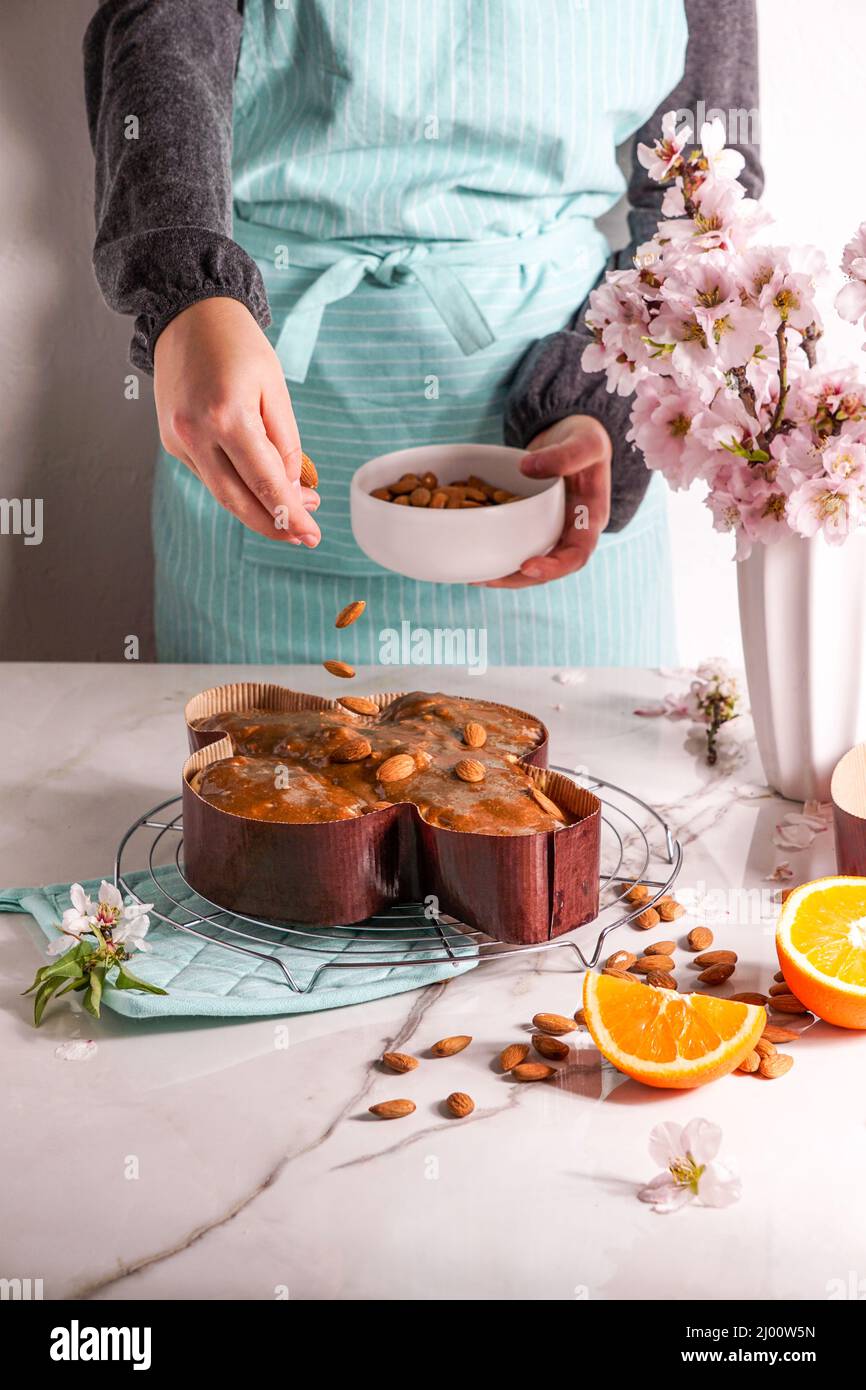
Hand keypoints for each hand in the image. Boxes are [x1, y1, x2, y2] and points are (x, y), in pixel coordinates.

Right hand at [154, 298, 319, 546]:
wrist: (187, 314)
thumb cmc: (238, 345)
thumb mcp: (274, 389)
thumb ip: (286, 443)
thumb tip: (291, 489)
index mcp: (227, 416)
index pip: (265, 482)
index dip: (291, 513)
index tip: (313, 533)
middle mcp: (196, 433)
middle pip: (238, 500)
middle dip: (274, 524)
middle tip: (303, 535)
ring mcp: (178, 440)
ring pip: (222, 493)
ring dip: (257, 510)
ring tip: (291, 512)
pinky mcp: (171, 441)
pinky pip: (209, 475)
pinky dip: (236, 486)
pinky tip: (259, 485)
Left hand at [481, 414, 610, 587]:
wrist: (572, 433)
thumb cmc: (585, 437)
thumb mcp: (585, 441)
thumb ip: (565, 455)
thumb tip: (528, 468)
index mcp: (590, 520)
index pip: (577, 555)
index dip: (554, 567)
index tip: (526, 566)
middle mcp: (571, 533)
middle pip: (549, 569)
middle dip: (519, 579)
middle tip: (488, 578)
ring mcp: (551, 530)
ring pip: (531, 563)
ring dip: (505, 574)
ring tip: (475, 577)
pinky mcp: (532, 524)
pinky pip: (517, 544)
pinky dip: (498, 553)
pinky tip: (475, 557)